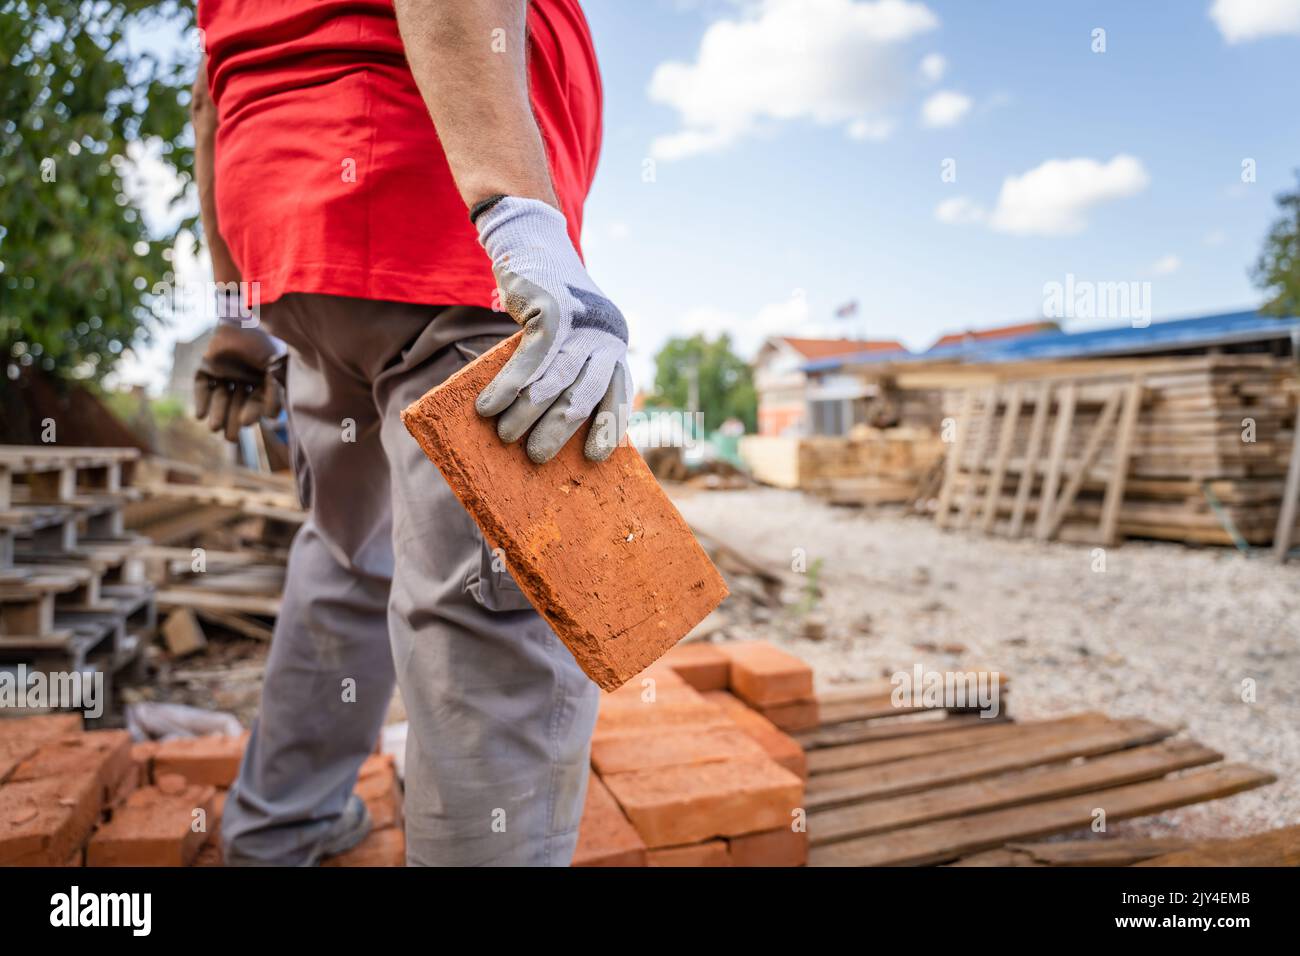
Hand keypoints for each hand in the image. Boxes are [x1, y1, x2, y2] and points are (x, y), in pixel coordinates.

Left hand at [193, 323, 283, 441]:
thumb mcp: (275, 367)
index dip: (251, 413)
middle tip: (228, 437)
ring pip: (220, 397)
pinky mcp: (207, 366)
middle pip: (237, 404)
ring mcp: (225, 372)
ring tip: (214, 427)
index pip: (257, 403)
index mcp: (262, 380)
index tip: (247, 423)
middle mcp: (244, 379)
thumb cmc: (263, 342)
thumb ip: (275, 392)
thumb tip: (271, 419)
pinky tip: (200, 415)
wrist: (240, 317)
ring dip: (217, 413)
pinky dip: (201, 399)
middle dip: (232, 419)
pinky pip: (202, 385)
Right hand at [472, 196, 630, 463]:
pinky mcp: (552, 311)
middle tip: (536, 457)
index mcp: (613, 344)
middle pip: (585, 396)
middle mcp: (605, 335)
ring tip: (506, 437)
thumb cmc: (546, 300)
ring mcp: (580, 322)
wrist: (532, 242)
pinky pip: (529, 360)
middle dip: (560, 431)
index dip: (609, 427)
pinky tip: (489, 407)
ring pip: (554, 381)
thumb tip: (545, 422)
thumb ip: (570, 366)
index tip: (597, 457)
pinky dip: (508, 387)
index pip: (618, 393)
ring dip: (527, 414)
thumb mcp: (569, 331)